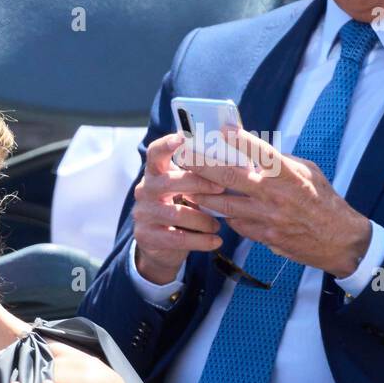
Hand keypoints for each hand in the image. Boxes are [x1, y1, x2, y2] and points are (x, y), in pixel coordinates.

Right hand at [132, 132, 225, 284]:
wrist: (160, 244)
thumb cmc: (182, 207)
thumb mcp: (187, 188)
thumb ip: (201, 175)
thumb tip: (240, 163)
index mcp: (155, 173)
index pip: (155, 153)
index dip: (167, 144)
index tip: (183, 137)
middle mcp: (144, 190)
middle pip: (168, 182)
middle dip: (198, 184)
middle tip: (221, 188)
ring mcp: (143, 213)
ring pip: (176, 213)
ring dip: (202, 219)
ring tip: (217, 225)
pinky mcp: (146, 236)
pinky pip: (177, 238)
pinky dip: (200, 240)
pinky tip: (215, 241)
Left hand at [185, 127, 371, 277]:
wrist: (338, 240)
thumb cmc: (322, 200)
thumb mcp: (308, 172)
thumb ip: (280, 162)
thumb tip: (253, 150)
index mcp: (290, 175)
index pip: (262, 153)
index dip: (242, 140)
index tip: (222, 130)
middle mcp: (276, 196)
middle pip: (231, 179)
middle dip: (203, 167)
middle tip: (184, 158)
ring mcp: (267, 218)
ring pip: (224, 205)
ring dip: (203, 195)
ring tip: (186, 186)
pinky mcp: (263, 236)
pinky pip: (235, 223)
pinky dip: (224, 215)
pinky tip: (211, 208)